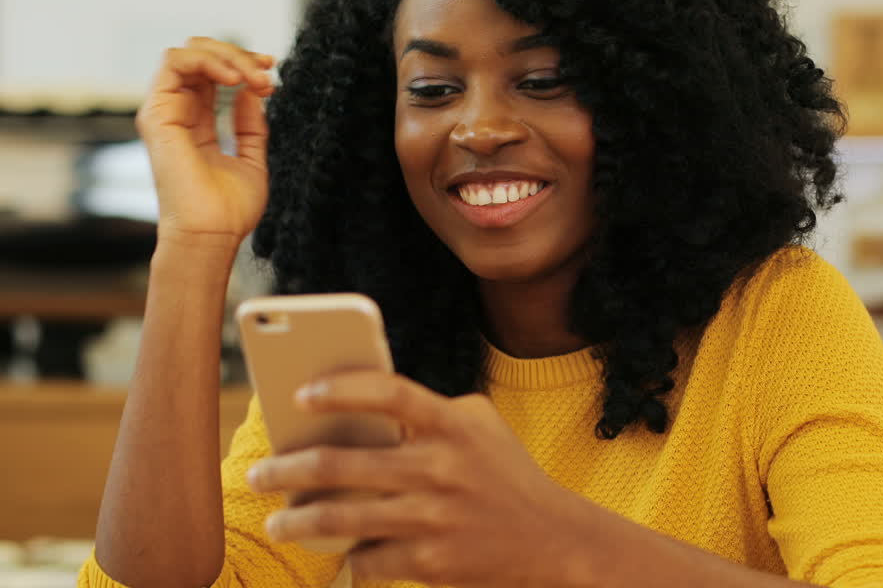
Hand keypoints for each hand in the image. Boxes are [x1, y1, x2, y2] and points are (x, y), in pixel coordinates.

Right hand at [136, 37, 275, 247]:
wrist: (213, 233)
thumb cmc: (229, 210)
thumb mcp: (252, 159)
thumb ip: (249, 125)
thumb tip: (250, 92)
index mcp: (197, 123)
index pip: (213, 76)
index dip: (242, 65)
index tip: (270, 74)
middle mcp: (178, 113)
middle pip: (200, 58)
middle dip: (238, 55)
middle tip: (266, 71)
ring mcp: (165, 111)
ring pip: (187, 53)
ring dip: (227, 56)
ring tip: (254, 76)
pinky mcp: (157, 114)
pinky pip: (174, 63)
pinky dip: (207, 60)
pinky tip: (234, 78)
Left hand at [246, 371, 595, 587]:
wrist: (554, 540)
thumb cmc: (506, 474)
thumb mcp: (482, 425)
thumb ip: (430, 411)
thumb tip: (353, 413)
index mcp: (453, 424)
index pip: (389, 393)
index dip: (341, 389)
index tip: (300, 394)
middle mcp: (441, 467)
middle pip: (343, 463)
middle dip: (286, 469)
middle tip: (259, 473)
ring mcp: (434, 517)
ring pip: (341, 519)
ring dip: (297, 522)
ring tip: (277, 523)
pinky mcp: (431, 562)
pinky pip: (367, 561)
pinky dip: (348, 561)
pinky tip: (337, 558)